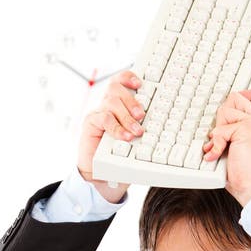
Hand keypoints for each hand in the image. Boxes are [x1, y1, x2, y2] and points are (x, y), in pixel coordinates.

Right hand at [77, 70, 144, 202]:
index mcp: (117, 104)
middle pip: (115, 88)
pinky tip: (126, 137)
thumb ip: (142, 126)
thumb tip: (160, 123)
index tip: (140, 84)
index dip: (129, 78)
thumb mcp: (134, 137)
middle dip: (131, 100)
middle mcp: (106, 106)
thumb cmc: (118, 155)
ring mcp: (97, 114)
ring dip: (127, 116)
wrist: (98, 172)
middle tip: (142, 115)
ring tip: (136, 130)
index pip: (120, 82)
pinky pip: (104, 118)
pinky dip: (117, 127)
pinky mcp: (90, 124)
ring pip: (111, 102)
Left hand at [202, 88, 250, 206]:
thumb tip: (216, 129)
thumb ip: (237, 132)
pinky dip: (215, 145)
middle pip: (236, 97)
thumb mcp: (244, 148)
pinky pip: (221, 130)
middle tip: (222, 137)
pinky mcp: (247, 129)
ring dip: (218, 131)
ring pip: (226, 110)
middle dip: (222, 116)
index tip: (225, 120)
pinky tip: (216, 156)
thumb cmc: (249, 174)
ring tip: (220, 147)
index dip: (235, 102)